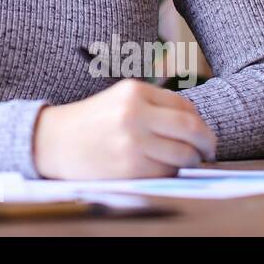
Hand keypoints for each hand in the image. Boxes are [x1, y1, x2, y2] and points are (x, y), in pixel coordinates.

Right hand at [32, 78, 216, 179]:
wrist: (53, 140)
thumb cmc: (91, 121)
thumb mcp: (120, 100)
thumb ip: (155, 106)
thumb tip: (196, 124)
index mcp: (134, 91)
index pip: (185, 107)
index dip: (201, 123)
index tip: (204, 134)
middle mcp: (135, 114)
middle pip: (191, 130)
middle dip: (207, 143)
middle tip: (209, 150)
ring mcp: (132, 142)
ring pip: (182, 154)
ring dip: (189, 160)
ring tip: (185, 161)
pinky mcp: (129, 168)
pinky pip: (165, 172)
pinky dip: (169, 173)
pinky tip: (158, 168)